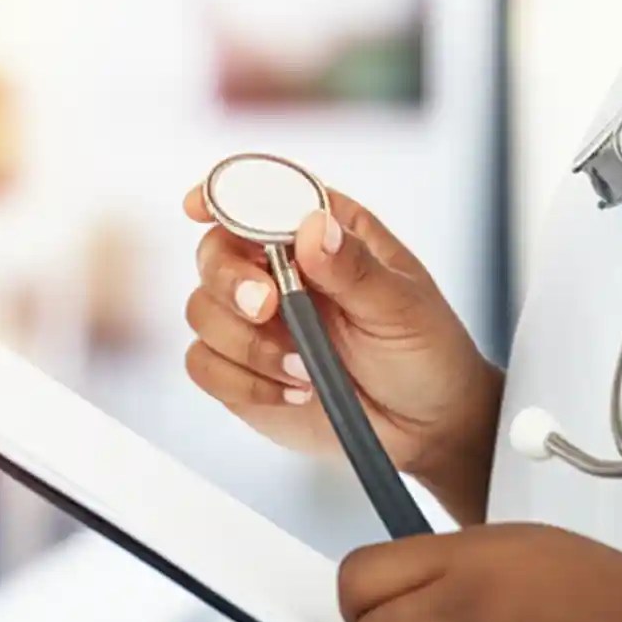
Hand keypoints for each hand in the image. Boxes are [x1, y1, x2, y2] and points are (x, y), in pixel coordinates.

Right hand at [182, 186, 502, 522]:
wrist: (425, 426)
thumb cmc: (424, 352)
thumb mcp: (402, 306)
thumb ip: (354, 268)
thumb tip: (311, 229)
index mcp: (321, 232)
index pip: (258, 196)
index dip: (221, 195)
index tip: (197, 207)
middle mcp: (278, 268)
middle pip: (214, 251)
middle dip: (230, 281)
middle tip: (267, 308)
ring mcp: (255, 320)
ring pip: (201, 309)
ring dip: (247, 343)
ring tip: (305, 370)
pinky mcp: (240, 368)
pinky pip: (202, 363)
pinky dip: (240, 380)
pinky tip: (290, 391)